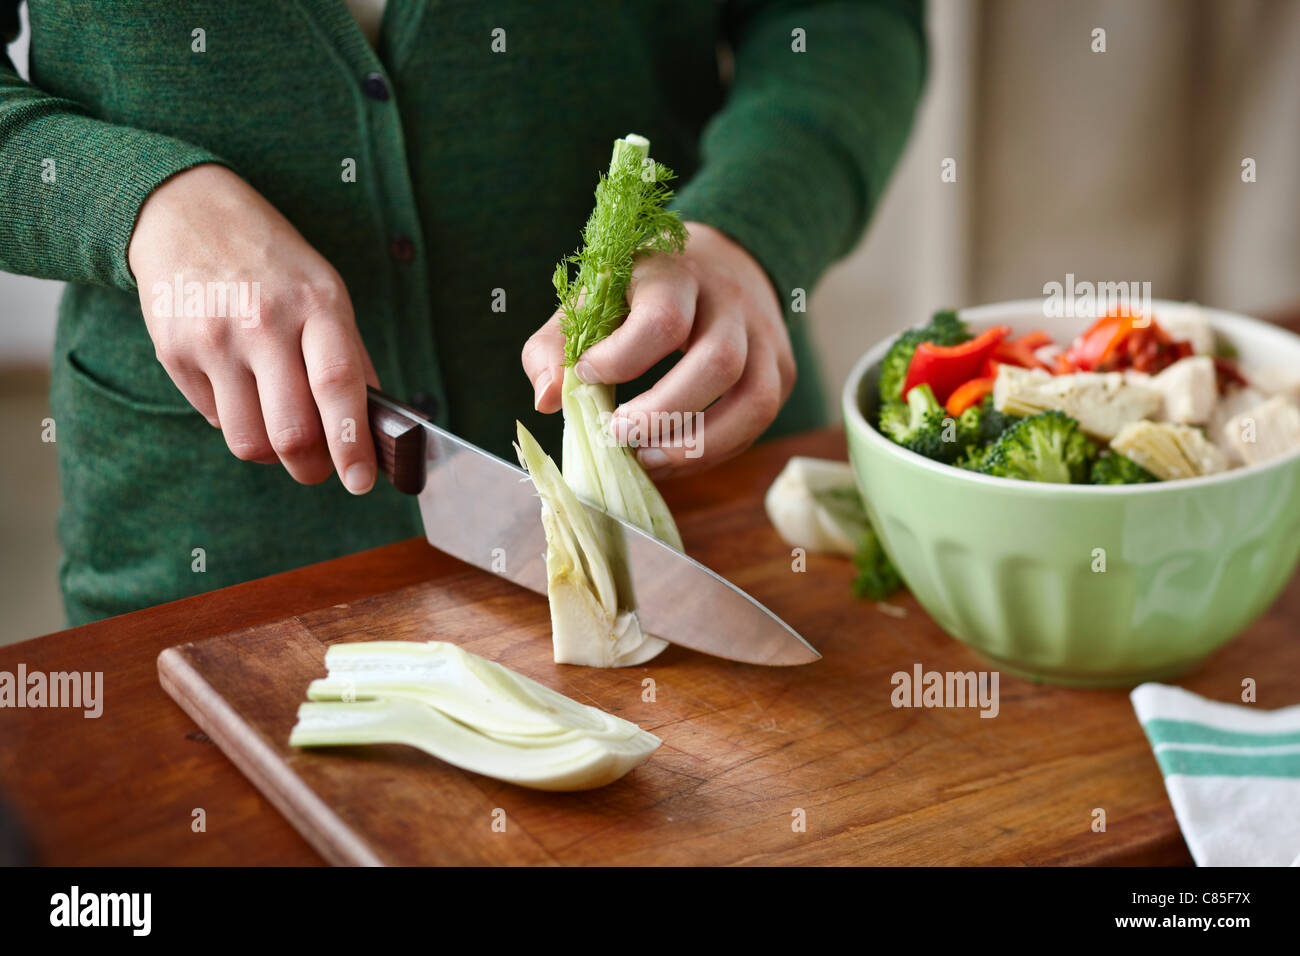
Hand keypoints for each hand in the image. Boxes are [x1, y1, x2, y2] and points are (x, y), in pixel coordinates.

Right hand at [127, 164, 378, 492]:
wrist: (187, 214)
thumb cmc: (274, 264)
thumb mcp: (325, 291)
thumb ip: (349, 358)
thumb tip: (373, 430)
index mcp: (316, 305)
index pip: (338, 386)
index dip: (352, 443)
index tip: (362, 481)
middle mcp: (263, 322)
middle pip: (291, 431)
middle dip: (313, 468)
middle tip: (321, 469)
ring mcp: (214, 339)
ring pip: (249, 442)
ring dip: (273, 454)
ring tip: (280, 430)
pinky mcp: (174, 353)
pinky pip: (215, 421)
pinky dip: (237, 421)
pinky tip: (242, 387)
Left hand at [522, 221, 795, 477]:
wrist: (720, 262)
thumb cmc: (639, 292)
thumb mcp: (590, 300)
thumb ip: (554, 345)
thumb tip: (547, 401)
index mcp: (675, 273)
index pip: (664, 318)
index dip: (622, 358)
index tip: (585, 375)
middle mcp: (730, 302)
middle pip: (718, 364)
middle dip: (664, 412)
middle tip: (617, 434)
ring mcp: (764, 338)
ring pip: (753, 400)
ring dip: (698, 444)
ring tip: (647, 460)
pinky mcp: (780, 370)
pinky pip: (757, 421)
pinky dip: (715, 450)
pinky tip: (672, 456)